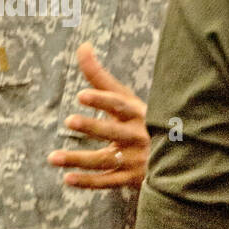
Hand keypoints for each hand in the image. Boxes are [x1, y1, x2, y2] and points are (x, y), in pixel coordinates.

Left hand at [47, 42, 148, 188]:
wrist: (176, 156)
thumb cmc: (139, 119)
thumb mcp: (125, 97)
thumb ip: (100, 76)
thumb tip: (82, 45)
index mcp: (138, 113)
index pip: (120, 105)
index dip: (102, 100)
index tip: (81, 95)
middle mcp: (138, 136)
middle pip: (114, 132)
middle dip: (92, 126)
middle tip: (69, 121)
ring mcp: (135, 160)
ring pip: (105, 160)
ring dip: (78, 159)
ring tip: (52, 157)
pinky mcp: (131, 179)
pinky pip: (107, 182)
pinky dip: (87, 182)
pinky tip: (67, 179)